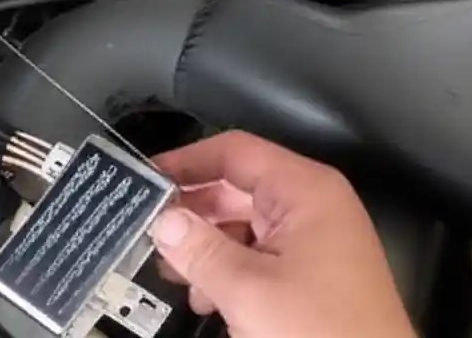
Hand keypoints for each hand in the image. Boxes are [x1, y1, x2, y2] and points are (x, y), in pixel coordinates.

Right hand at [150, 132, 413, 337]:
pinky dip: (230, 271)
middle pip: (237, 189)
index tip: (147, 179)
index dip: (187, 161)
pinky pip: (261, 256)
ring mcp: (316, 241)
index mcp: (305, 192)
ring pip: (245, 226)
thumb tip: (165, 221)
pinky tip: (207, 298)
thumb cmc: (325, 334)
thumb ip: (200, 251)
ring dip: (207, 248)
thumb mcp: (248, 291)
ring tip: (174, 273)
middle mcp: (313, 207)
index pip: (235, 152)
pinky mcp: (314, 274)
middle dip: (193, 214)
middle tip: (151, 234)